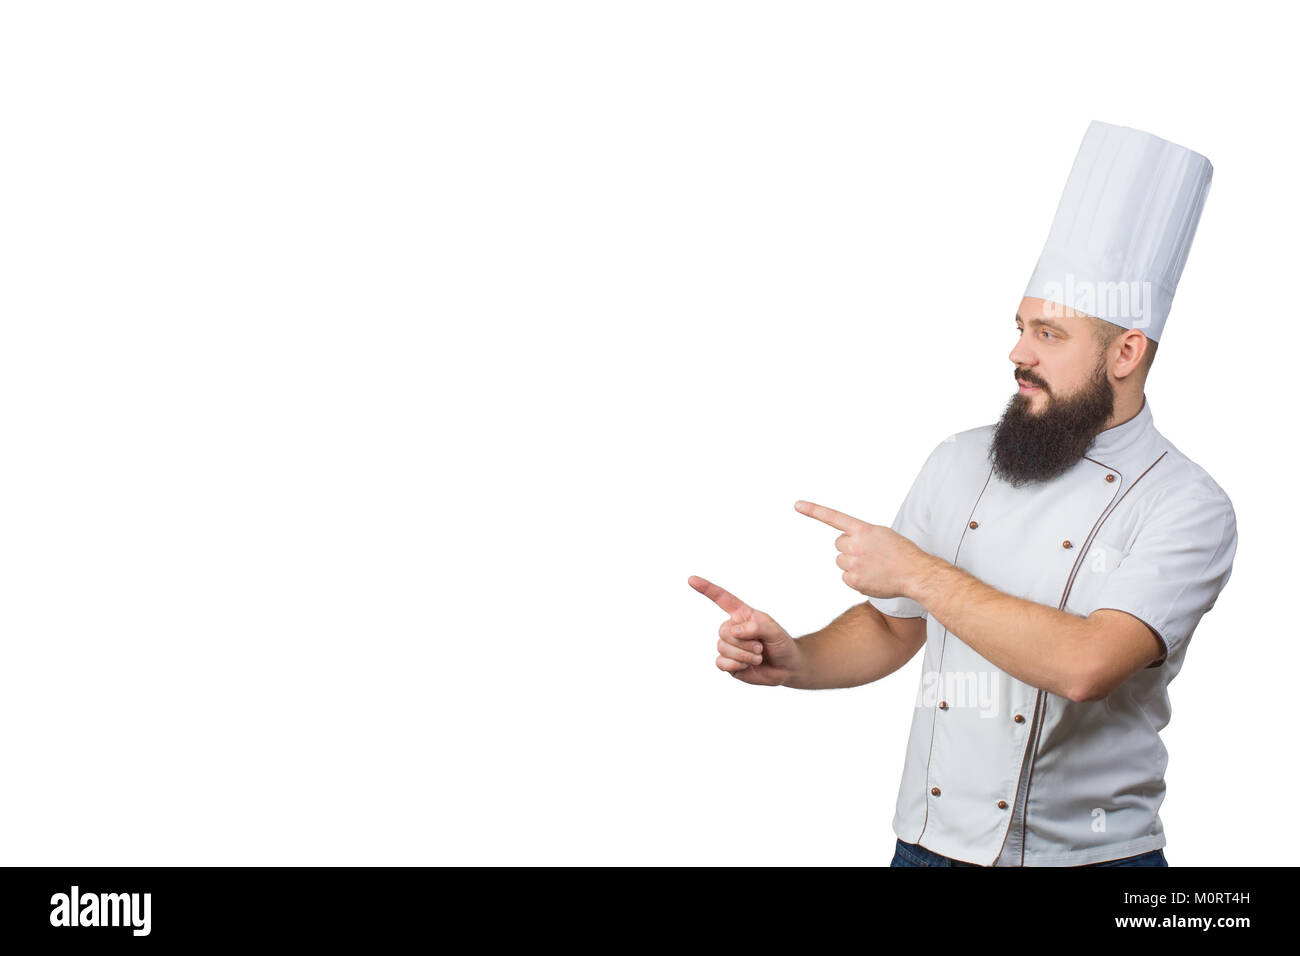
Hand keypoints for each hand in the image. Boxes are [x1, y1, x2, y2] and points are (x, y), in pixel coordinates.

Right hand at [687, 575, 800, 685]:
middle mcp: (732, 628)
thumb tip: (733, 631)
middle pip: (724, 631)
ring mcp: (728, 646)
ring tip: (758, 656)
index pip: (721, 598)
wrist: (786, 668)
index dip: (706, 588)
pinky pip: (721, 662)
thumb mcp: (774, 630)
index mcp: (741, 614)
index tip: (691, 579)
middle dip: (745, 642)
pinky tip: (746, 666)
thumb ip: (756, 626)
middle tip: (761, 647)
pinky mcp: (727, 663)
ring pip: (723, 648)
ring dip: (744, 655)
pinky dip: (736, 665)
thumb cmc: (781, 643)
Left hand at [793, 499, 925, 598]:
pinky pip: (846, 578)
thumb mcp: (881, 534)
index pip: (833, 517)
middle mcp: (855, 545)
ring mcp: (853, 564)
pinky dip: (856, 578)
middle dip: (850, 548)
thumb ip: (862, 535)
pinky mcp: (854, 581)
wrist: (915, 573)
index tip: (797, 505)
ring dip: (852, 564)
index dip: (813, 511)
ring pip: (841, 562)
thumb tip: (847, 544)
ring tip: (873, 565)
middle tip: (869, 553)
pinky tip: (872, 576)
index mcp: (862, 530)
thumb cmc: (902, 553)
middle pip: (839, 545)